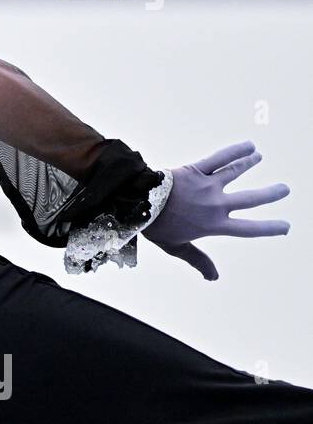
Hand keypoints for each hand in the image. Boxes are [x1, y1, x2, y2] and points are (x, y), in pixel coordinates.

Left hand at [143, 140, 290, 280]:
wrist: (137, 204)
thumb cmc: (156, 227)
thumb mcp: (177, 247)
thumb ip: (197, 260)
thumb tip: (213, 278)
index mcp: (214, 225)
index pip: (248, 228)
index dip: (269, 228)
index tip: (286, 227)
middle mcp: (216, 205)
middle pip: (251, 199)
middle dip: (270, 194)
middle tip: (285, 189)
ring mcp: (208, 186)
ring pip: (236, 172)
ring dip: (249, 164)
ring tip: (258, 157)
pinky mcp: (196, 170)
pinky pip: (219, 158)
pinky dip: (235, 151)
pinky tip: (248, 146)